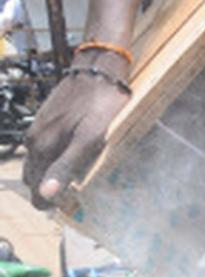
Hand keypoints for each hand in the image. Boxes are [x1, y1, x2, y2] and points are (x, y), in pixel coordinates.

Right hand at [23, 74, 128, 207]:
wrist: (98, 71)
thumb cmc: (99, 106)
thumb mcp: (88, 140)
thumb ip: (65, 167)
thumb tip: (45, 194)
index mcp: (42, 147)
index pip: (36, 191)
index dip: (50, 203)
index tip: (68, 205)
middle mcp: (33, 139)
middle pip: (33, 179)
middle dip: (48, 191)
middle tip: (73, 194)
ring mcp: (37, 128)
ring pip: (36, 164)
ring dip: (49, 175)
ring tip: (74, 177)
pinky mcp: (44, 120)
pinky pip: (41, 149)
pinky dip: (51, 159)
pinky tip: (71, 156)